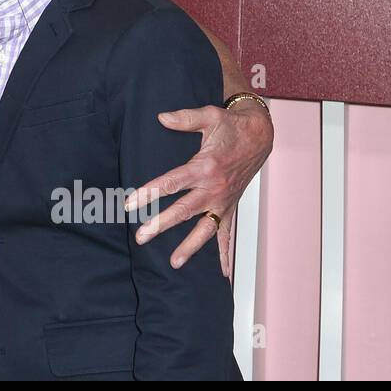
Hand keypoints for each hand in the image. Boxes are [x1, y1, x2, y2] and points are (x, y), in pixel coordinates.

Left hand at [124, 101, 272, 276]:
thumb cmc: (231, 126)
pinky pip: (227, 234)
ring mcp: (223, 201)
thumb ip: (184, 118)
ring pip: (205, 229)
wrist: (260, 136)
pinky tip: (222, 274)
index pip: (170, 183)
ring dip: (190, 247)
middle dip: (161, 224)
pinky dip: (224, 254)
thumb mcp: (209, 116)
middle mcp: (214, 188)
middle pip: (183, 210)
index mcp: (204, 167)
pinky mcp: (230, 207)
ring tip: (174, 263)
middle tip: (141, 236)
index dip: (148, 193)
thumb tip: (160, 117)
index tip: (129, 204)